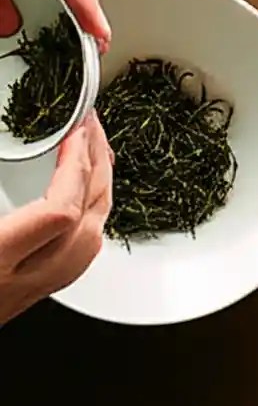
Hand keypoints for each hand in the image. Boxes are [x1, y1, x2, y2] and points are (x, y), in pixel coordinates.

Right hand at [0, 111, 111, 324]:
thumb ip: (0, 193)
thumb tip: (4, 150)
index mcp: (0, 258)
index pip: (61, 212)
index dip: (75, 166)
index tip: (76, 131)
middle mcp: (32, 274)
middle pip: (90, 213)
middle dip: (97, 161)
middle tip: (91, 124)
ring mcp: (46, 281)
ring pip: (96, 226)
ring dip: (100, 180)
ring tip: (93, 146)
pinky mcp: (49, 281)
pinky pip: (88, 238)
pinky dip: (93, 203)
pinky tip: (86, 186)